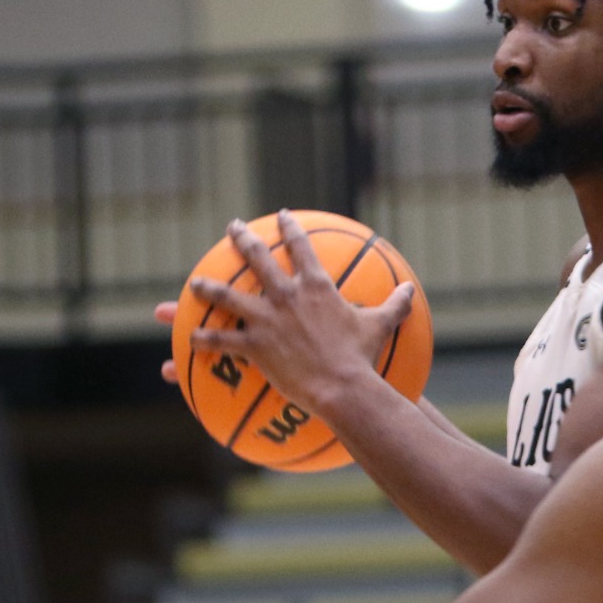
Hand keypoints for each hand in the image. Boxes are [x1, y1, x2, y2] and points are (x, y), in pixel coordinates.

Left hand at [154, 211, 413, 411]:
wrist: (342, 386)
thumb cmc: (362, 357)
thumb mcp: (381, 326)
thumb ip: (395, 305)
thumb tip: (410, 289)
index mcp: (315, 286)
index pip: (300, 246)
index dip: (290, 229)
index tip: (282, 217)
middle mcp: (286, 295)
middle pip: (256, 258)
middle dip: (242, 239)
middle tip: (232, 229)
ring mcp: (267, 319)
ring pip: (228, 296)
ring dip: (209, 287)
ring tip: (195, 283)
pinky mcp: (255, 346)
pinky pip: (223, 340)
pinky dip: (206, 339)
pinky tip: (191, 338)